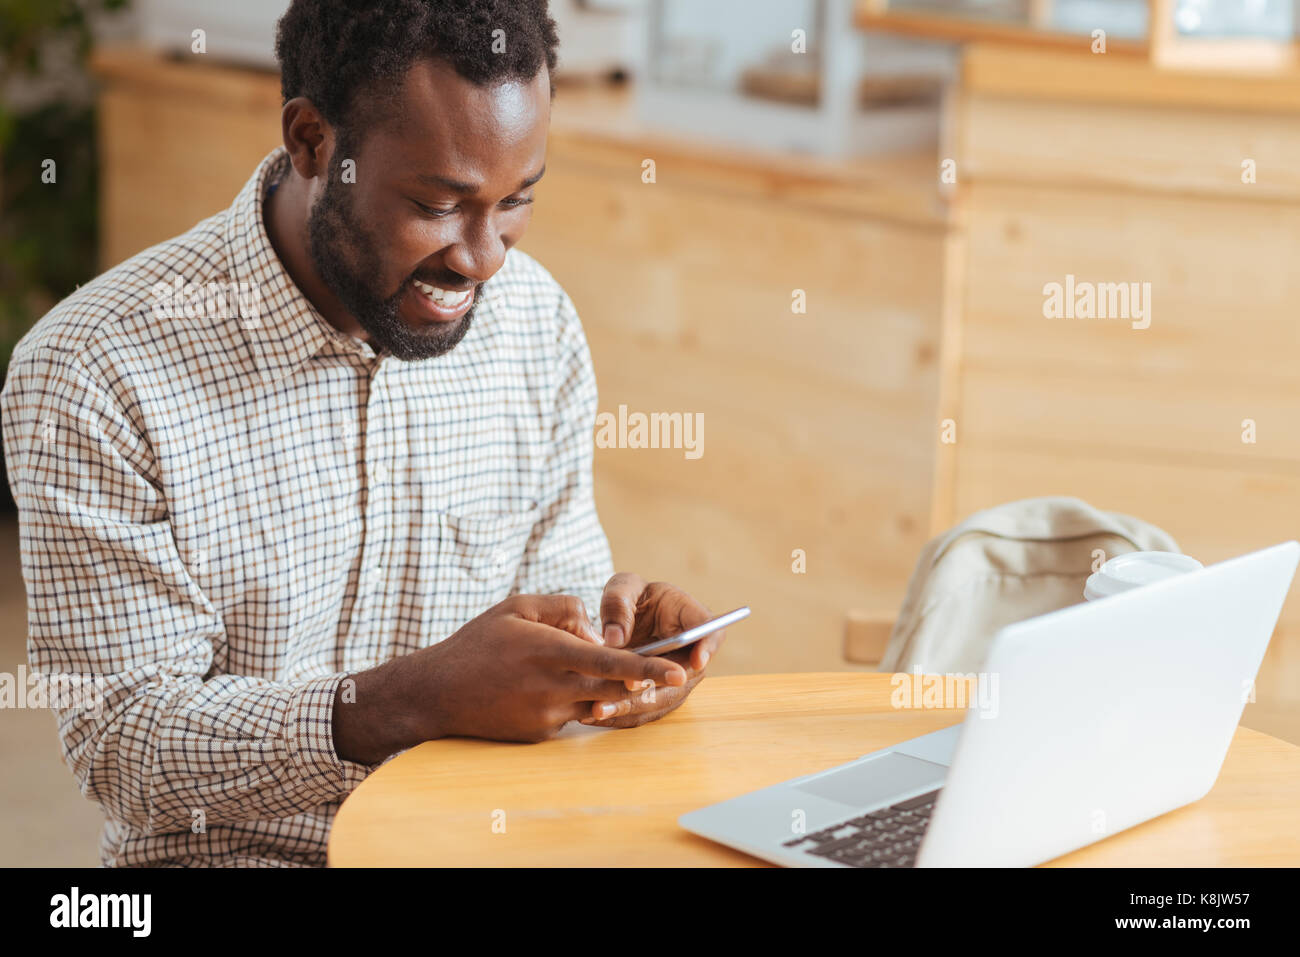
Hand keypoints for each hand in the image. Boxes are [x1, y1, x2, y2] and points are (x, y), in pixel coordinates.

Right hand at [333, 594, 688, 759]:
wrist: (436, 693)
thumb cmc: (478, 643)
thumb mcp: (518, 607)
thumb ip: (565, 608)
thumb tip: (598, 630)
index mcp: (549, 651)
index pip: (610, 661)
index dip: (647, 668)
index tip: (677, 671)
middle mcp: (552, 687)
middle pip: (612, 687)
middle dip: (637, 680)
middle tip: (661, 672)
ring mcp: (547, 716)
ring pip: (594, 702)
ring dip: (600, 689)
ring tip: (574, 674)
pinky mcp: (540, 735)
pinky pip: (571, 716)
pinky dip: (572, 701)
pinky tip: (541, 689)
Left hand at [581, 574, 723, 728]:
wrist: (623, 619)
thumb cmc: (631, 596)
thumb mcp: (623, 587)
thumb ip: (618, 605)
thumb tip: (615, 640)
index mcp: (690, 618)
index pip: (710, 633)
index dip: (707, 648)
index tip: (696, 661)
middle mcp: (690, 653)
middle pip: (684, 675)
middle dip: (656, 684)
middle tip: (629, 685)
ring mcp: (676, 678)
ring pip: (662, 698)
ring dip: (632, 706)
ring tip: (599, 709)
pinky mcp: (658, 695)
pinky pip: (643, 710)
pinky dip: (619, 714)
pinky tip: (591, 714)